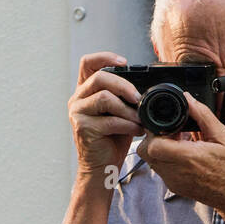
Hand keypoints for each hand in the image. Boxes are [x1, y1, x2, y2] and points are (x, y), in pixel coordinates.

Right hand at [67, 51, 144, 178]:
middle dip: (124, 85)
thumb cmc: (112, 139)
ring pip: (104, 98)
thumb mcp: (120, 112)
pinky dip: (128, 125)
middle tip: (138, 99)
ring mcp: (77, 113)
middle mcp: (77, 99)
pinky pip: (110, 120)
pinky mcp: (83, 129)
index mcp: (85, 91)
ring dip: (127, 109)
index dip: (105, 56)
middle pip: (99, 77)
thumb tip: (147, 85)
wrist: (102, 167)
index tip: (124, 61)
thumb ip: (125, 97)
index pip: (88, 63)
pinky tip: (137, 130)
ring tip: (139, 119)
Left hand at [136, 93, 224, 218]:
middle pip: (146, 152)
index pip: (153, 145)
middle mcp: (177, 172)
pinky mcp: (174, 187)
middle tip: (171, 131)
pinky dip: (165, 158)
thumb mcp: (223, 136)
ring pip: (150, 160)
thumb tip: (188, 99)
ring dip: (159, 148)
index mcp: (189, 158)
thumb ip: (203, 116)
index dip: (155, 131)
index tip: (168, 124)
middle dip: (153, 138)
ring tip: (178, 141)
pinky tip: (182, 153)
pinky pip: (160, 169)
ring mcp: (174, 182)